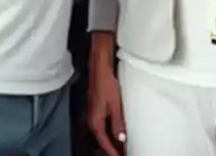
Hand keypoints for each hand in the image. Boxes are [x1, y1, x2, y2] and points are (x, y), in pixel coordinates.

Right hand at [87, 35, 126, 154]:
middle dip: (112, 148)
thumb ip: (118, 123)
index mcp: (95, 122)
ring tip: (122, 147)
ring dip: (111, 141)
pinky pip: (103, 126)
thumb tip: (121, 139)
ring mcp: (93, 114)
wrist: (100, 69)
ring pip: (103, 133)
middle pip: (103, 140)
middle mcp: (92, 120)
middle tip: (123, 154)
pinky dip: (110, 132)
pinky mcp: (96, 109)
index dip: (113, 152)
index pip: (105, 143)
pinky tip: (117, 132)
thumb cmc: (107, 85)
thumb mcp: (115, 106)